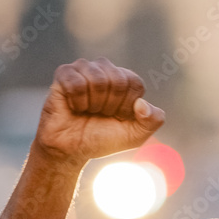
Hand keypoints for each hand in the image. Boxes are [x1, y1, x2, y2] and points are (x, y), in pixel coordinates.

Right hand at [33, 58, 164, 166]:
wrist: (73, 150)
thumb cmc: (103, 138)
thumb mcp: (136, 135)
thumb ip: (153, 120)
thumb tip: (142, 104)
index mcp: (124, 79)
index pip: (135, 83)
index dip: (126, 106)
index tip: (117, 116)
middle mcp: (105, 69)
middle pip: (118, 81)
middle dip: (110, 105)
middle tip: (100, 113)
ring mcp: (84, 68)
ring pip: (98, 81)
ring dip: (93, 104)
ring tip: (87, 110)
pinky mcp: (64, 74)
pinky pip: (76, 84)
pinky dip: (77, 102)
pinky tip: (74, 106)